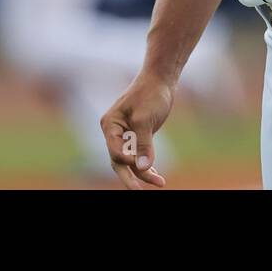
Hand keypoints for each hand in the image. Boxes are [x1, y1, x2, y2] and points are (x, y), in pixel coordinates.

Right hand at [99, 72, 174, 188]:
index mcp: (110, 125)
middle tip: (139, 191)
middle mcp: (114, 131)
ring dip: (144, 172)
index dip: (127, 160)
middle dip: (131, 176)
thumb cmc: (151, 94)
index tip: (142, 164)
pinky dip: (147, 165)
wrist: (161, 79)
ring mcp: (125, 134)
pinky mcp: (137, 136)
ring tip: (160, 182)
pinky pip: (138, 155)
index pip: (115, 150)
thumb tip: (142, 168)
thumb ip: (143, 144)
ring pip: (130, 161)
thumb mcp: (146, 119)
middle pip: (119, 160)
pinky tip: (156, 175)